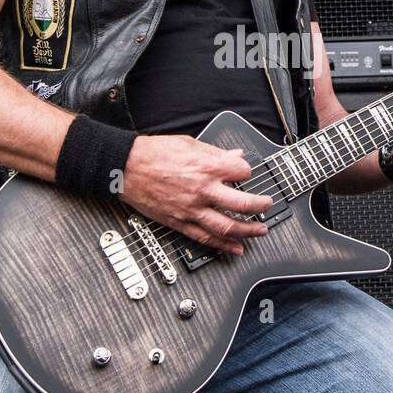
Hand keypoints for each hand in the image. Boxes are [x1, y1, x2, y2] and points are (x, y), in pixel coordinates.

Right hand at [119, 135, 275, 255]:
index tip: (245, 173)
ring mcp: (192, 209)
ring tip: (260, 230)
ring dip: (249, 230)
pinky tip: (236, 248)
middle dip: (261, 205)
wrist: (125, 168)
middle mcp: (203, 190)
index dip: (246, 171)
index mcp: (206, 167)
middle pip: (243, 204)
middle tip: (268, 205)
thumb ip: (215, 153)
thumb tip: (235, 155)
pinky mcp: (180, 222)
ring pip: (228, 226)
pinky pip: (206, 238)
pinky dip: (224, 246)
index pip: (242, 172)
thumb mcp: (188, 144)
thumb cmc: (152, 153)